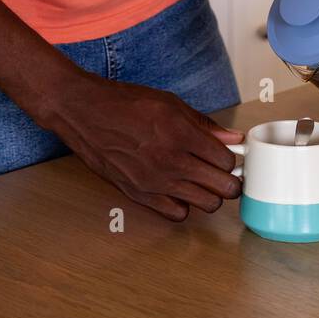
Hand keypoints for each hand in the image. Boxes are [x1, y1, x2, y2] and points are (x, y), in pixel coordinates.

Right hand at [46, 72, 244, 221]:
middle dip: (230, 181)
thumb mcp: (170, 103)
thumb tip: (233, 138)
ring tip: (202, 180)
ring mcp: (156, 182)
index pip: (227, 161)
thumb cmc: (125, 103)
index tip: (230, 156)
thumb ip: (204, 124)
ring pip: (206, 205)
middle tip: (224, 173)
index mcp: (181, 134)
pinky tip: (179, 189)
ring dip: (210, 194)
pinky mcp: (140, 195)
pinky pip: (177, 214)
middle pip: (223, 189)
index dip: (233, 159)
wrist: (85, 113)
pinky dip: (184, 205)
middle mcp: (171, 162)